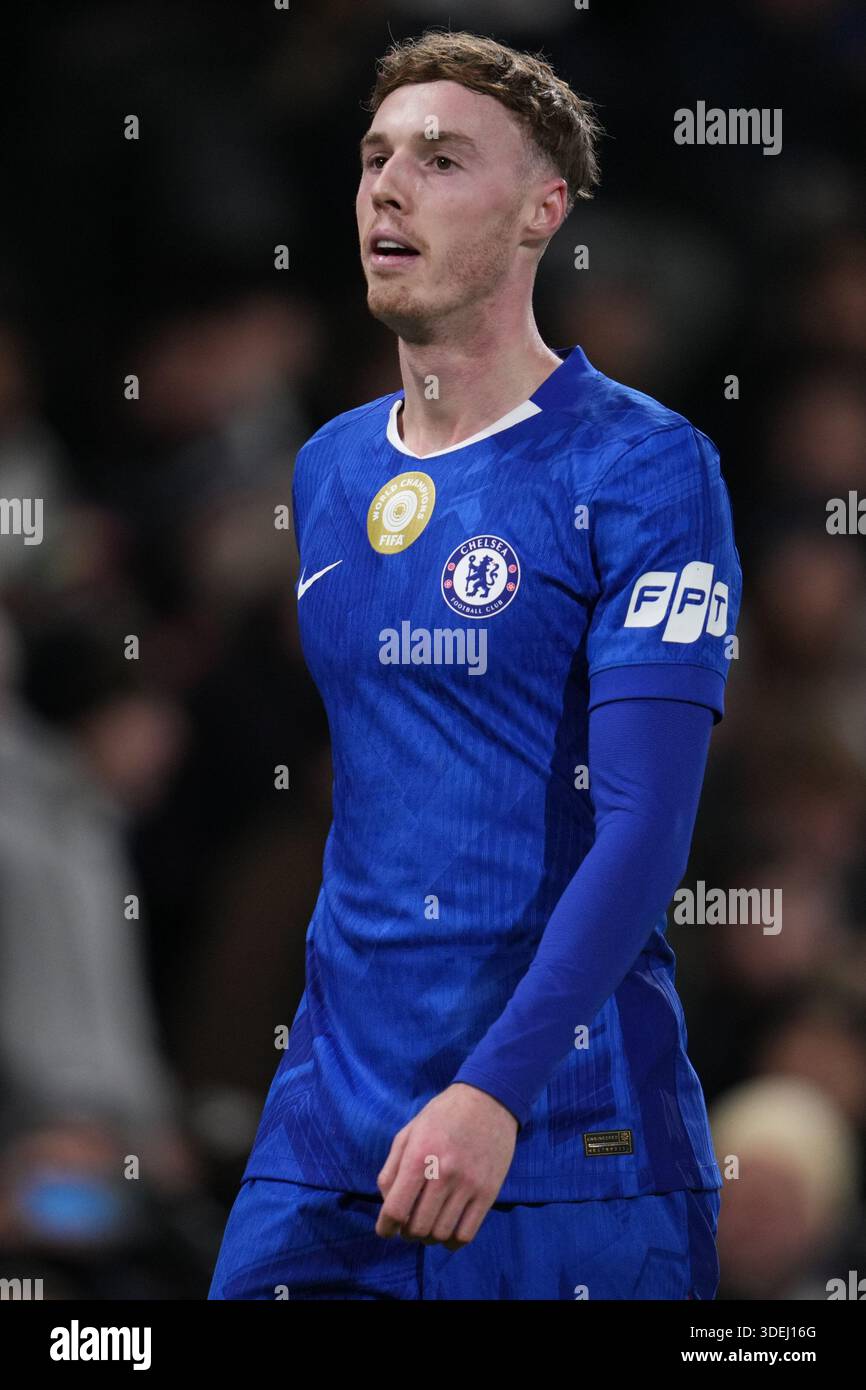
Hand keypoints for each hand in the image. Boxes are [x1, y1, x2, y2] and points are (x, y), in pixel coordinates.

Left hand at [375, 1083, 518, 1249]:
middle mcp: (444, 1173)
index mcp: (419, 1155)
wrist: (488, 1101)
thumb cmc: (442, 1115)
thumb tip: (387, 1204)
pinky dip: (451, 1241)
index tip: (386, 1230)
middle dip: (407, 1232)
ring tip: (427, 1225)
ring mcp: (469, 1185)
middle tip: (408, 1224)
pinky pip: (466, 1234)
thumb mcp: (409, 1132)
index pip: (396, 1209)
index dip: (386, 1227)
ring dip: (429, 1237)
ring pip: (441, 1234)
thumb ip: (391, 1169)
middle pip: (418, 1227)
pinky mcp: (489, 1193)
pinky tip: (447, 1231)